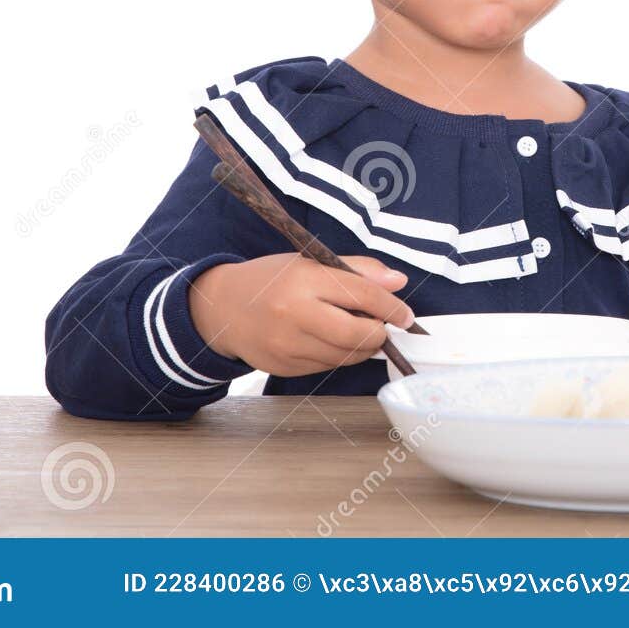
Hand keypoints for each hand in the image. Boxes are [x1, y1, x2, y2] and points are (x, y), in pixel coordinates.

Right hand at [188, 254, 414, 377]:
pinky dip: (340, 356)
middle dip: (380, 333)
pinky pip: (327, 366)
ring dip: (363, 347)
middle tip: (384, 327)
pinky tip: (335, 341)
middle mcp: (295, 313)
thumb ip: (357, 270)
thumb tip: (399, 281)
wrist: (222, 308)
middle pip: (358, 333)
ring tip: (360, 331)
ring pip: (346, 356)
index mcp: (304, 278)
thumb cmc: (271, 280)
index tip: (406, 315)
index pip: (362, 293)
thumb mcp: (310, 261)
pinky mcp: (285, 367)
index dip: (391, 307)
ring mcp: (288, 344)